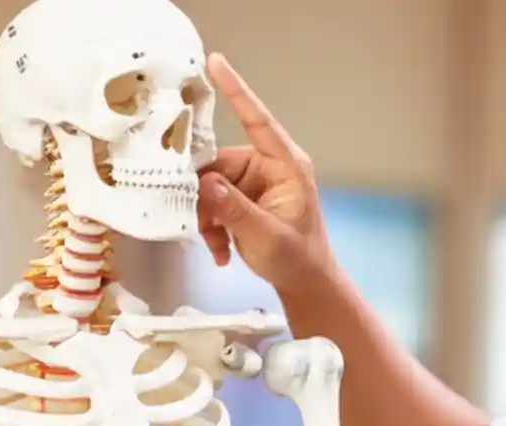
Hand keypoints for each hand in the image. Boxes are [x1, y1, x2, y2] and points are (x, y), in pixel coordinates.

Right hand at [196, 53, 334, 293]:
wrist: (304, 282)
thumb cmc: (297, 258)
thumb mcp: (266, 236)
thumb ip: (235, 210)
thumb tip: (206, 183)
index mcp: (285, 165)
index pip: (258, 121)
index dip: (236, 91)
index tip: (215, 63)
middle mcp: (268, 167)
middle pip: (219, 162)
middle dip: (205, 195)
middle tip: (200, 223)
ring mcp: (253, 182)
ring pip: (209, 186)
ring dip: (206, 217)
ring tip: (216, 244)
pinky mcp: (240, 198)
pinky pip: (211, 202)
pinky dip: (210, 226)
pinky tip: (219, 250)